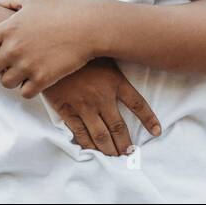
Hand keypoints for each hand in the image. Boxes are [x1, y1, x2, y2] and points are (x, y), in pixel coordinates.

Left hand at [0, 0, 98, 96]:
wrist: (88, 26)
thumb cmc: (62, 9)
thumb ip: (13, 0)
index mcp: (9, 28)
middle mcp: (14, 48)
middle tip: (0, 66)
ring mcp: (27, 65)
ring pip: (5, 83)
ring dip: (9, 80)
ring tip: (17, 75)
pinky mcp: (42, 78)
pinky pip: (24, 93)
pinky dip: (26, 90)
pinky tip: (32, 83)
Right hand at [43, 58, 161, 156]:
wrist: (48, 49)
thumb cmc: (77, 47)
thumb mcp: (102, 51)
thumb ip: (115, 62)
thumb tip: (131, 59)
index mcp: (114, 81)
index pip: (138, 104)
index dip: (149, 119)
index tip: (156, 131)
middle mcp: (102, 97)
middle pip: (119, 127)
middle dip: (125, 144)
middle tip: (129, 154)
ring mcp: (84, 105)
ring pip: (101, 135)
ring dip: (109, 150)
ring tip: (114, 157)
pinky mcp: (66, 110)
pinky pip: (80, 133)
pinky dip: (87, 145)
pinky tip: (92, 151)